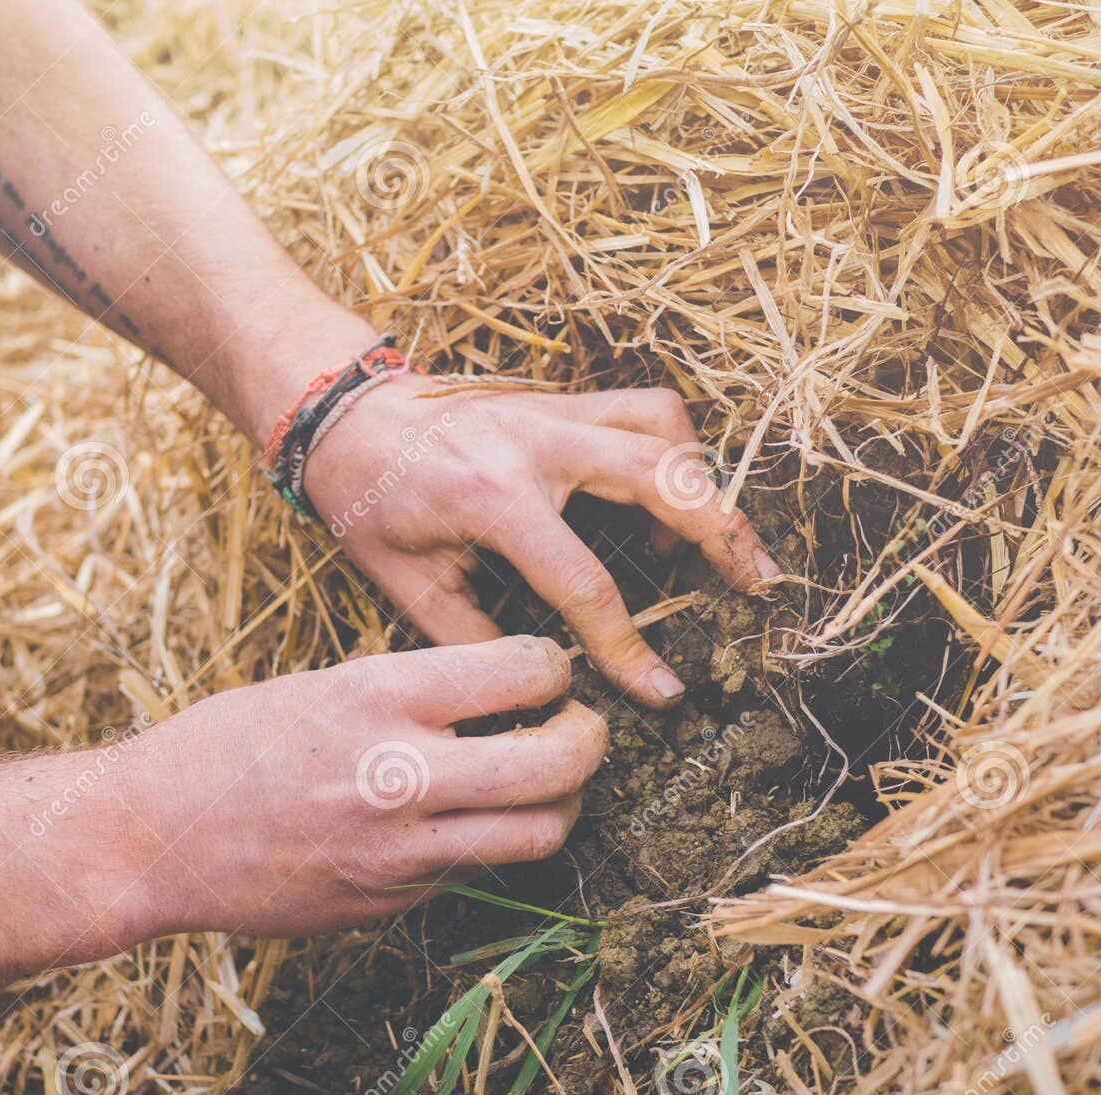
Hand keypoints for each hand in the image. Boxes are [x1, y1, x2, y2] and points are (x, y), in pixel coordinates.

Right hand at [129, 636, 605, 937]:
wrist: (150, 837)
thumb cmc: (225, 746)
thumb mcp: (321, 686)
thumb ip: (411, 692)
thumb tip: (496, 694)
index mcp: (381, 694)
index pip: (525, 669)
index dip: (555, 667)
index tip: (548, 672)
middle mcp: (401, 771)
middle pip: (557, 762)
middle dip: (590, 740)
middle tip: (579, 729)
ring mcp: (399, 847)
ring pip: (540, 832)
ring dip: (561, 804)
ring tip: (544, 784)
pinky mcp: (389, 901)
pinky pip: (478, 873)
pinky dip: (493, 845)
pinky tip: (470, 823)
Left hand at [304, 378, 779, 708]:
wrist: (343, 415)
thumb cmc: (367, 502)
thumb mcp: (407, 583)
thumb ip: (476, 638)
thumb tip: (539, 691)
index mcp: (494, 498)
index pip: (586, 582)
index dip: (629, 647)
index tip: (663, 690)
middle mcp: (536, 442)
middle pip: (660, 476)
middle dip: (719, 533)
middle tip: (757, 583)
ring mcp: (555, 409)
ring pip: (665, 426)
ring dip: (703, 482)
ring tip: (721, 543)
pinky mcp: (563, 398)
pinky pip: (644, 408)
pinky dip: (673, 448)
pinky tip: (670, 497)